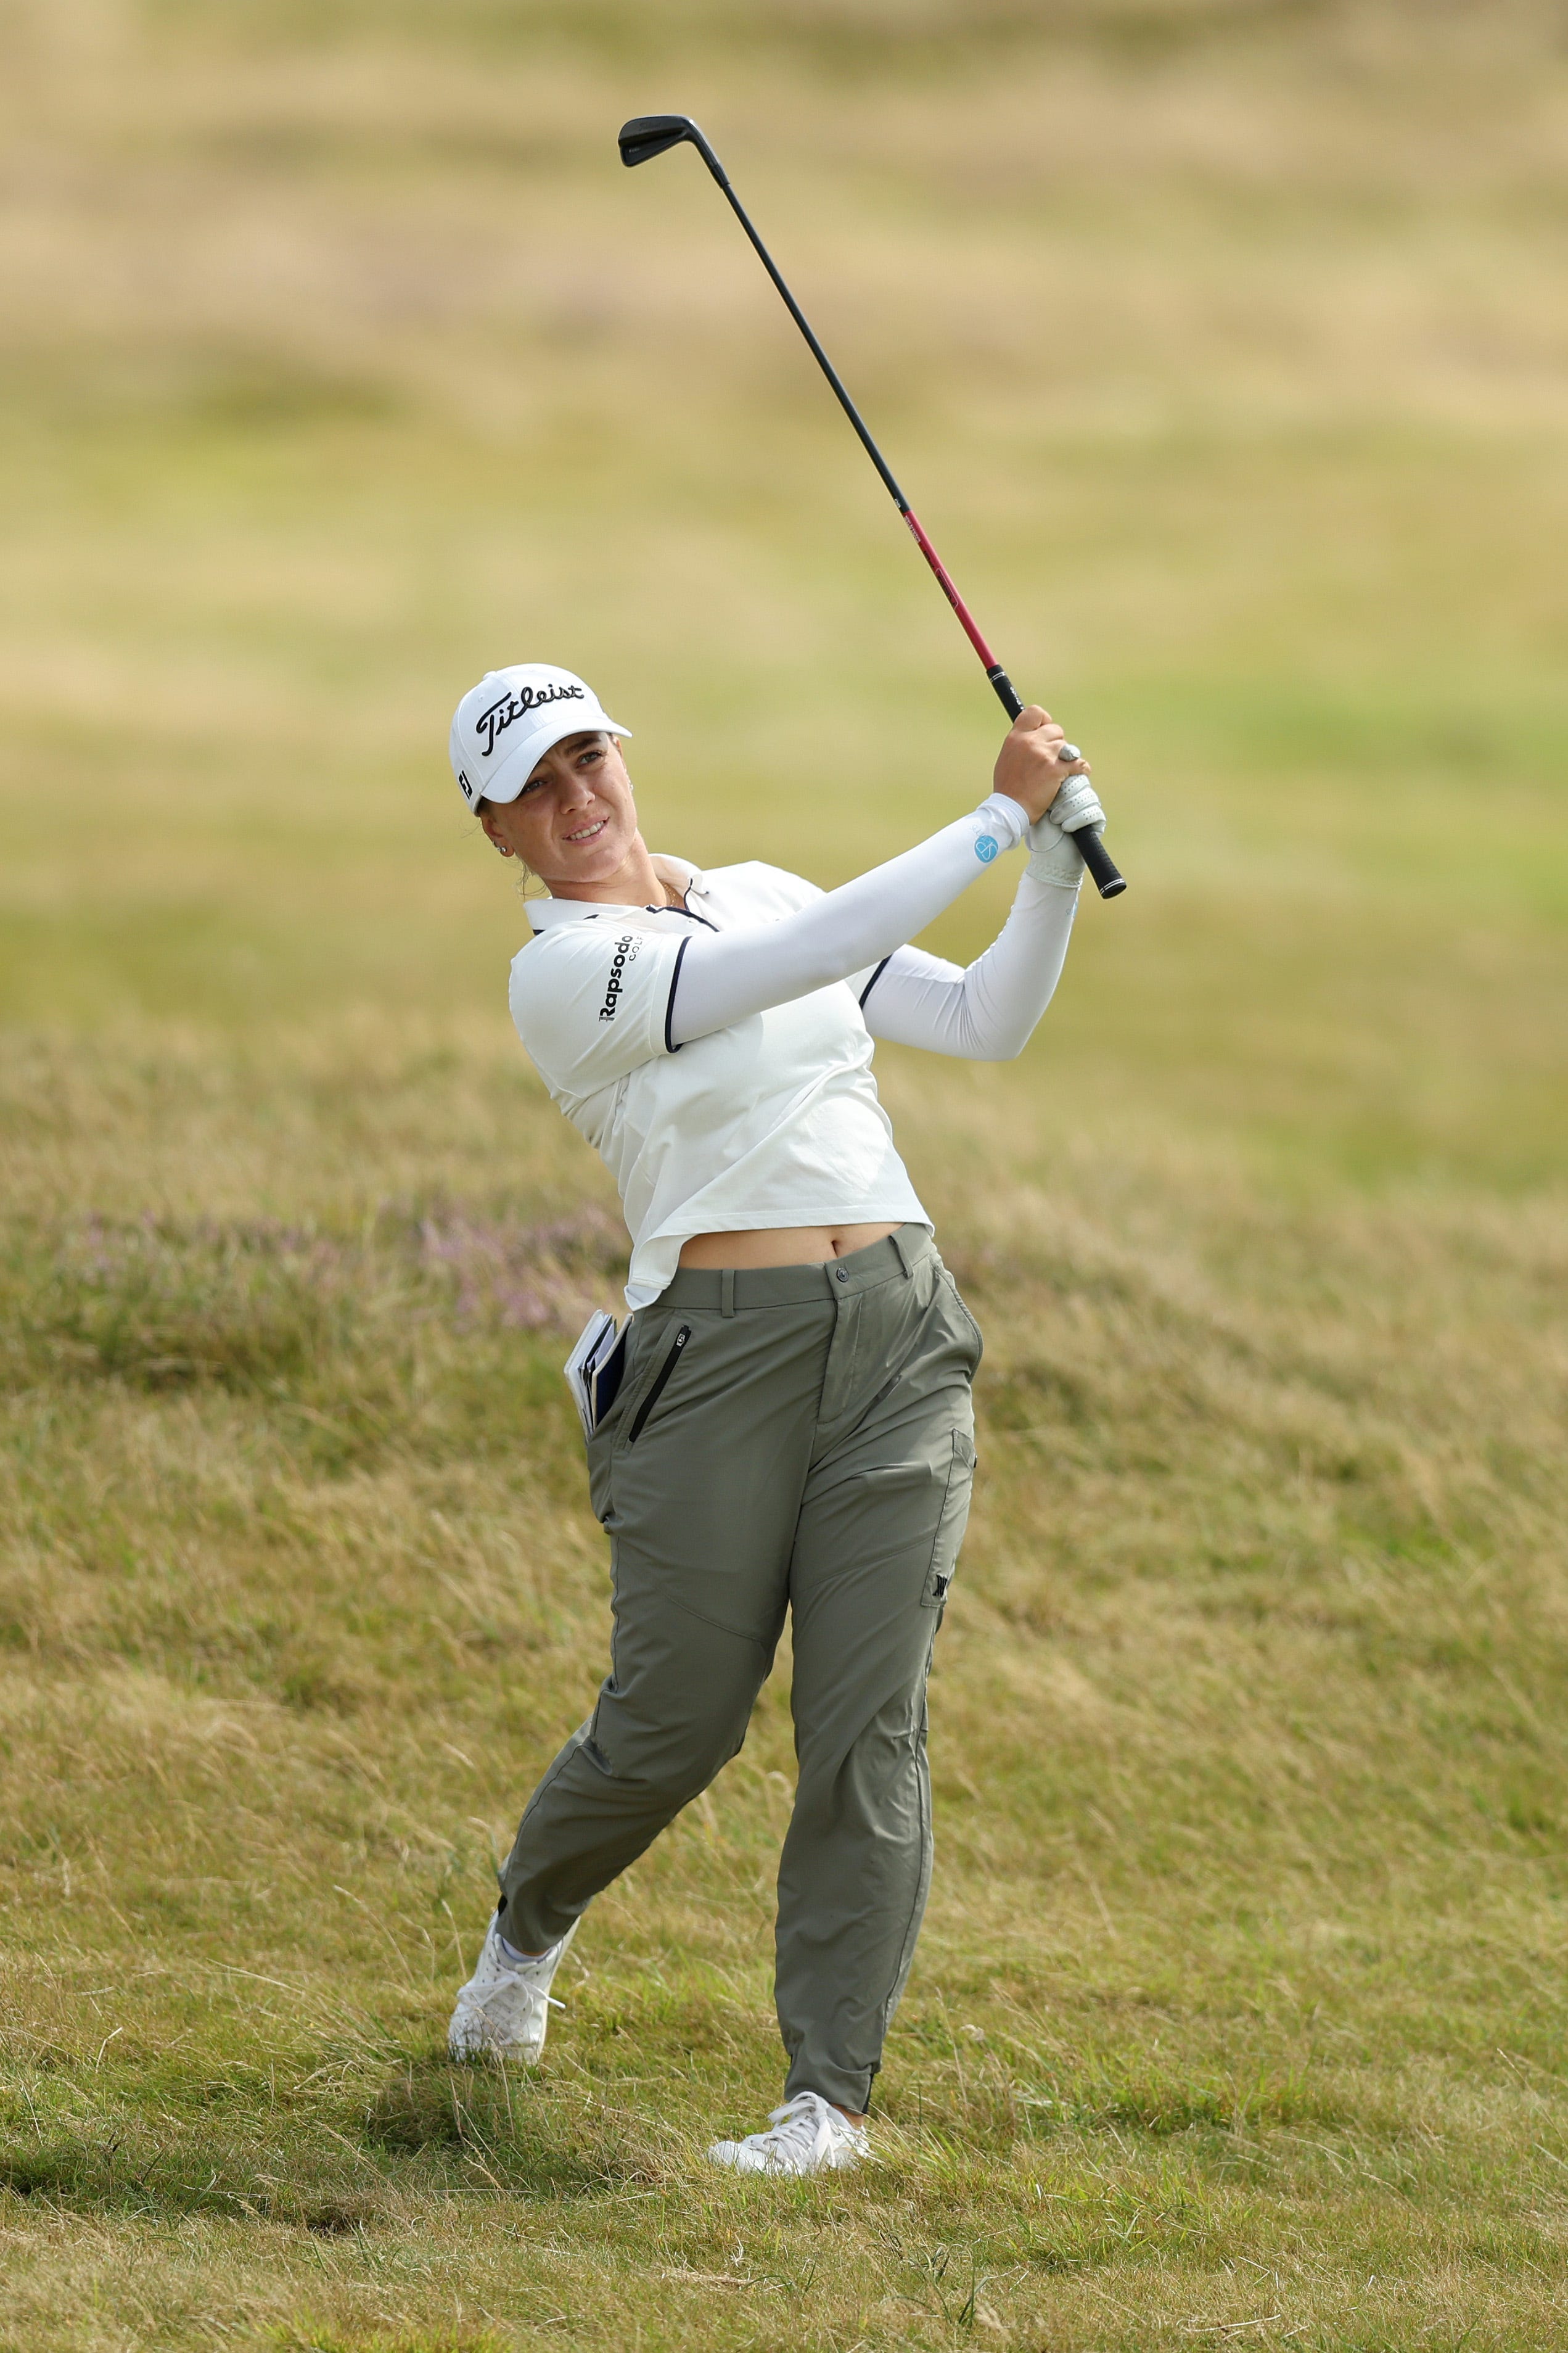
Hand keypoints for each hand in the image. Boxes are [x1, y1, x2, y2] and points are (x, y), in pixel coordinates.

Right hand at [992, 705, 1088, 825]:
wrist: (1010, 809)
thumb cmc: (1008, 787)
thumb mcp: (1007, 757)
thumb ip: (1021, 744)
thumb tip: (1035, 736)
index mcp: (1016, 737)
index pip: (1035, 713)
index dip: (1045, 720)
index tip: (1046, 730)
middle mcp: (1030, 742)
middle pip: (1056, 730)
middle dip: (1057, 742)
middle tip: (1053, 758)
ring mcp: (1044, 755)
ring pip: (1067, 747)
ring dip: (1066, 758)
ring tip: (1060, 770)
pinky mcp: (1056, 769)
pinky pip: (1078, 762)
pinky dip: (1081, 768)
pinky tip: (1079, 772)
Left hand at [1028, 772, 1106, 889]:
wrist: (1048, 859)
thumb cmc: (1040, 832)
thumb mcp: (1039, 804)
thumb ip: (1048, 784)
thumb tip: (1056, 763)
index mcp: (1064, 786)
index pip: (1071, 769)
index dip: (1063, 775)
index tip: (1052, 785)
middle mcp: (1078, 794)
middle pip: (1080, 780)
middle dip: (1064, 794)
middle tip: (1050, 806)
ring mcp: (1089, 807)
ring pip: (1087, 795)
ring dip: (1068, 808)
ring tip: (1054, 820)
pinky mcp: (1098, 820)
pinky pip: (1093, 811)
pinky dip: (1077, 819)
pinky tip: (1065, 827)